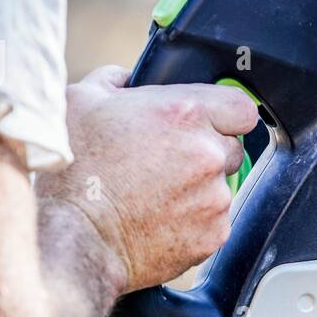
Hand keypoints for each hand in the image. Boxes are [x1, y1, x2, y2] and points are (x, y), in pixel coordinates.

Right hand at [37, 65, 256, 292]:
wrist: (76, 237)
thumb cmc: (75, 170)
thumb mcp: (81, 102)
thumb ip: (114, 81)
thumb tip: (126, 78)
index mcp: (184, 113)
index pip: (241, 108)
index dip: (226, 116)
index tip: (210, 125)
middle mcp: (207, 154)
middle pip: (232, 149)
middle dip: (207, 154)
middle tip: (167, 164)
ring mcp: (214, 197)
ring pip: (221, 187)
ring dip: (199, 189)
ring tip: (155, 196)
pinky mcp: (214, 234)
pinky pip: (214, 222)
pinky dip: (194, 222)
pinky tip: (159, 220)